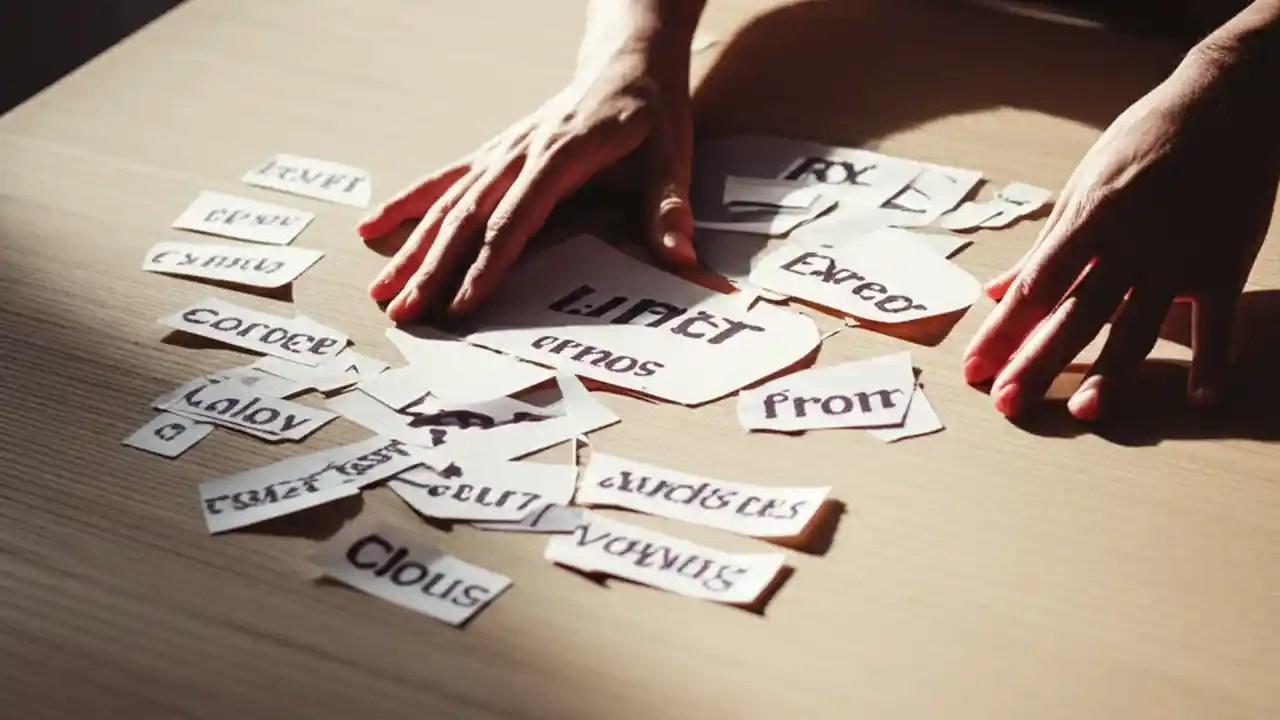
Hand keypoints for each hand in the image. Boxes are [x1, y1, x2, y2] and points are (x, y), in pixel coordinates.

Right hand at [358, 47, 696, 320]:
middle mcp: (521, 151)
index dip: (489, 263)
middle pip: (467, 215)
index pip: (517, 216)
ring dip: (412, 248)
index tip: (465, 304)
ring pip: (447, 203)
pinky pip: (443, 181)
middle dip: (433, 267)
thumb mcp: (670, 156)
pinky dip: (407, 204)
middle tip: (404, 312)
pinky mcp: (494, 154)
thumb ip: (668, 207)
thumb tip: (680, 257)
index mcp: (562, 153)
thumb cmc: (649, 112)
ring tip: (382, 290)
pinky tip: (372, 227)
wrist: (627, 60)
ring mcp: (502, 152)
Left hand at [963, 44, 1279, 420]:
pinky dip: (1211, 361)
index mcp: (1088, 219)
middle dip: (1038, 361)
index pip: (1034, 289)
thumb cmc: (1145, 144)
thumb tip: (998, 291)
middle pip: (1076, 313)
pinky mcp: (1224, 264)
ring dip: (1111, 372)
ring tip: (1084, 411)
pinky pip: (1218, 322)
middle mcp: (1129, 242)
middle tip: (1007, 404)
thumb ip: (1047, 247)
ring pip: (1138, 324)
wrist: (1229, 105)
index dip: (1001, 331)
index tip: (973, 369)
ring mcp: (1178, 256)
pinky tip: (1198, 400)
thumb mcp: (1085, 184)